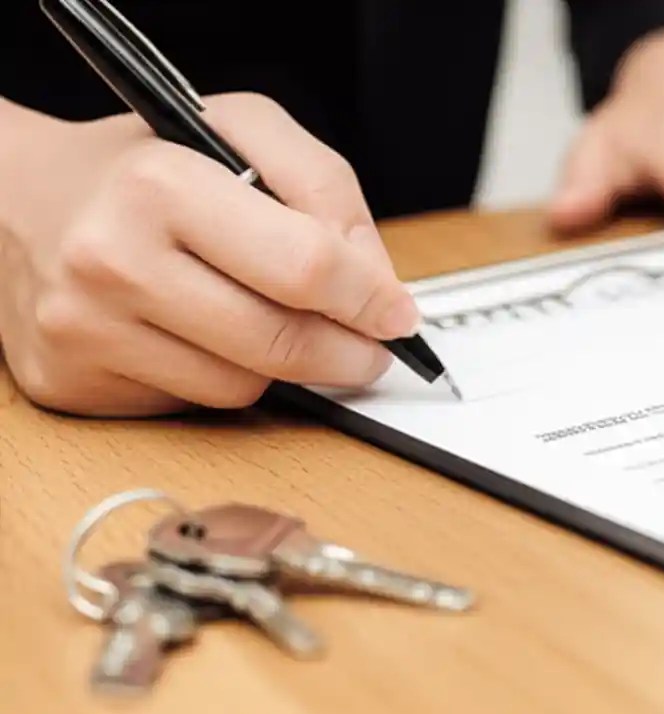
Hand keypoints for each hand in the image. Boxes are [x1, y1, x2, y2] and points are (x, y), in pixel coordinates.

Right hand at [0, 94, 418, 416]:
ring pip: (240, 387)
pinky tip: (206, 336)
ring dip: (280, 364)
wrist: (18, 199)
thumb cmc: (143, 164)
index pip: (303, 266)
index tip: (397, 314)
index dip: (369, 298)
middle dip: (348, 352)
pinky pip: (190, 405)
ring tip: (270, 319)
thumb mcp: (243, 130)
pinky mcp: (71, 383)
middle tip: (372, 347)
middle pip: (279, 341)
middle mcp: (111, 261)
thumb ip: (326, 190)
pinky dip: (219, 377)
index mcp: (159, 185)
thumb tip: (378, 284)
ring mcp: (85, 331)